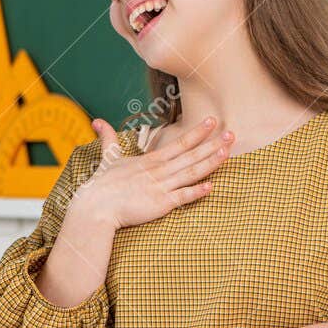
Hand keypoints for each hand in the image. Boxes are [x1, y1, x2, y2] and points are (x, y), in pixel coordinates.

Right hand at [67, 116, 231, 231]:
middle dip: (213, 143)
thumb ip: (109, 139)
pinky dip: (196, 192)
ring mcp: (160, 186)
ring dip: (210, 162)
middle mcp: (159, 170)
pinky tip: (211, 186)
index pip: (179, 143)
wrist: (95, 206)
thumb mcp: (108, 158)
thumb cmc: (102, 185)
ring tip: (227, 152)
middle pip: (191, 155)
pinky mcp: (160, 204)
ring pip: (191, 172)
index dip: (198, 132)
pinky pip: (181, 197)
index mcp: (151, 160)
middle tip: (232, 133)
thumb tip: (98, 120)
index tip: (213, 121)